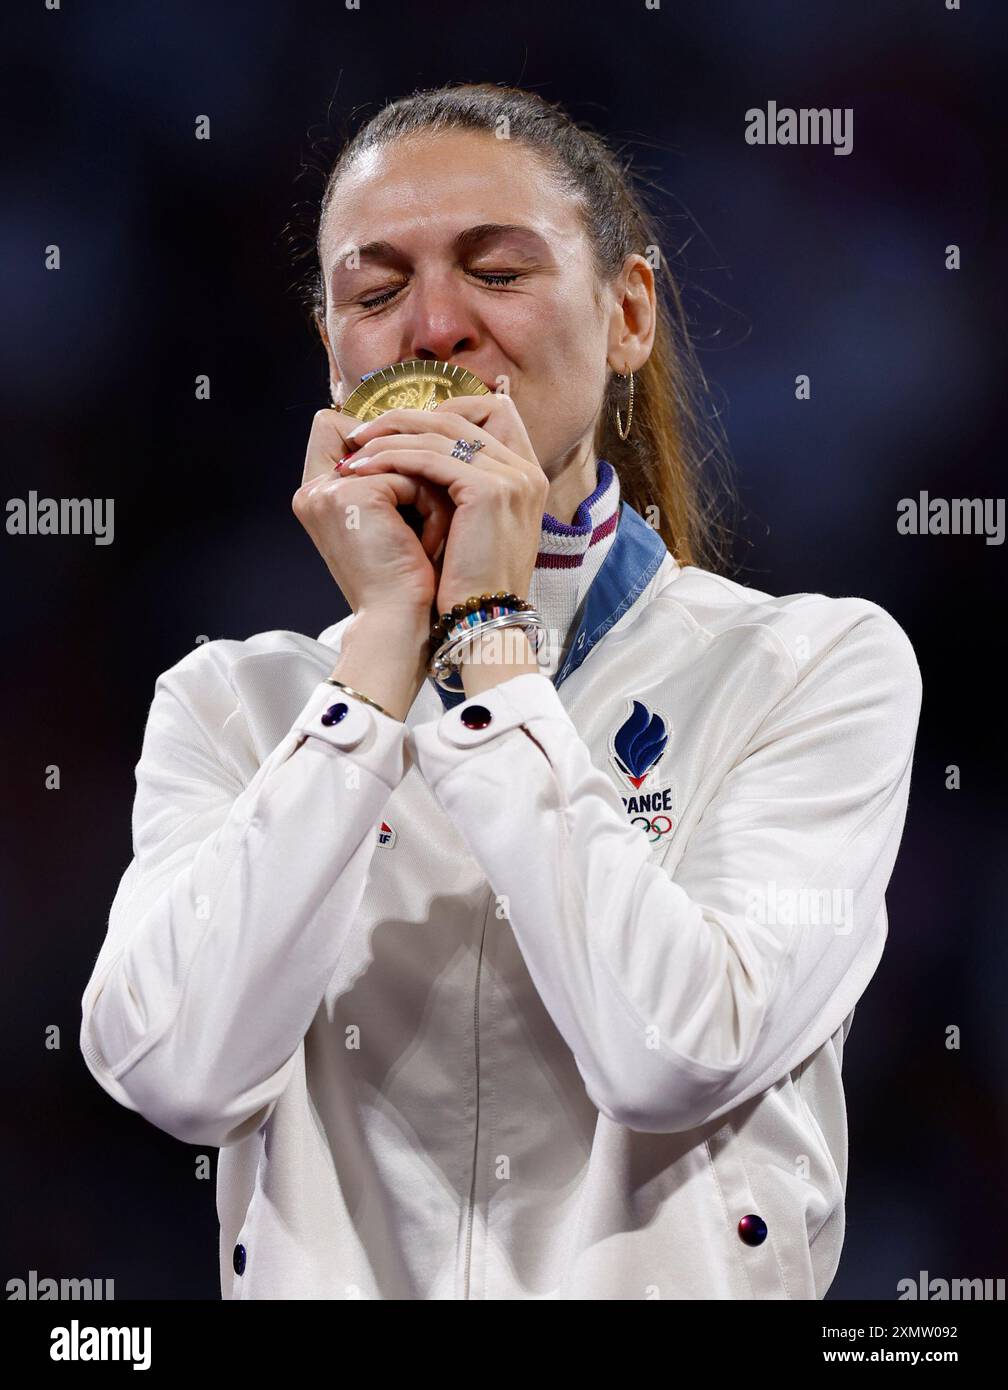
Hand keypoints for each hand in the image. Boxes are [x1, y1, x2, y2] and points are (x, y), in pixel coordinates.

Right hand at [292, 407, 453, 621]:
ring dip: (426, 489)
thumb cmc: (402, 584)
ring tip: (432, 532)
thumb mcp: (389, 527)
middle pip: (371, 436)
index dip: (382, 447)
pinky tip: (429, 543)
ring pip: (399, 454)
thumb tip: (419, 441)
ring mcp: (329, 490)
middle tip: (431, 508)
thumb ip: (386, 483)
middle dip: (411, 467)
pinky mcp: (354, 494)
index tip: (412, 484)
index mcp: (315, 497)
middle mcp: (314, 490)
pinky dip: (430, 506)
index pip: (336, 430)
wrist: (398, 623)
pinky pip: (410, 474)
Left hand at [340, 394, 548, 616]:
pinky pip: (430, 458)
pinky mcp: (490, 491)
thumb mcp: (471, 530)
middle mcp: (525, 470)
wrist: (481, 624)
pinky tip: (363, 469)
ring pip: (440, 432)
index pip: (493, 411)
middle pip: (461, 414)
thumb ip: (460, 490)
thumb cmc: (466, 586)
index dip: (443, 413)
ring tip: (353, 453)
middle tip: (361, 434)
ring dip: (388, 436)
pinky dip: (391, 458)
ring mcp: (512, 478)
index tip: (400, 431)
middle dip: (404, 419)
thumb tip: (418, 463)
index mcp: (525, 475)